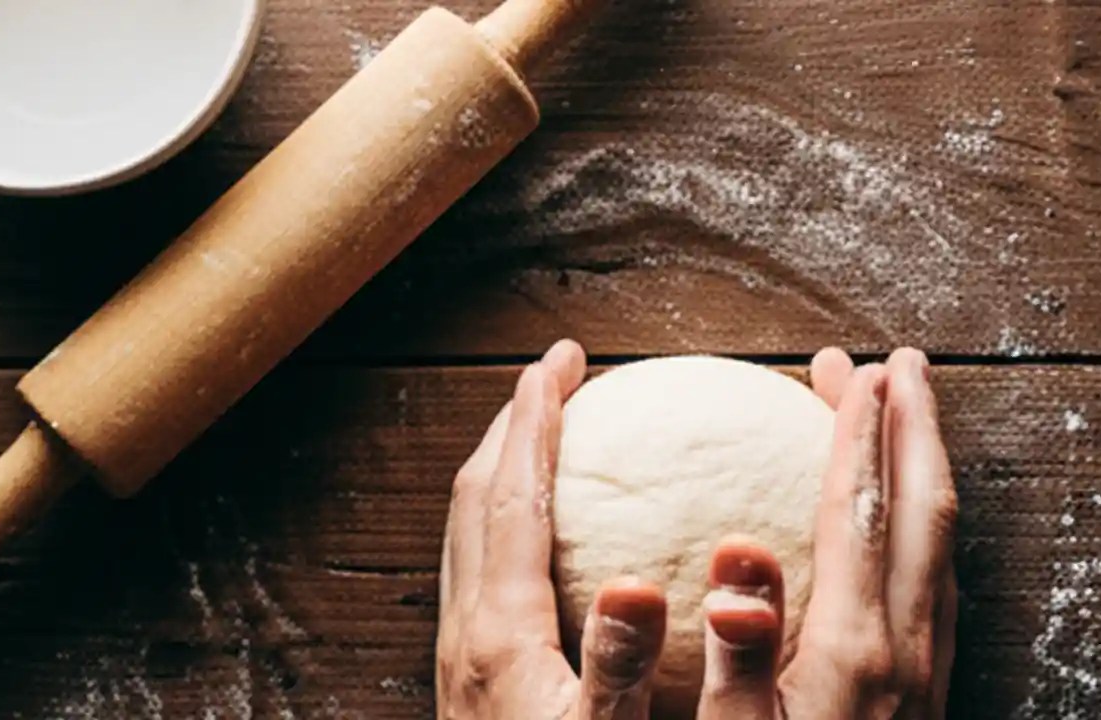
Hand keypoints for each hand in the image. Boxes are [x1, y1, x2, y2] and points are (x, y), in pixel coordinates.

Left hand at [436, 340, 669, 718]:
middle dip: (515, 422)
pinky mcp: (470, 675)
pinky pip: (481, 564)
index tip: (562, 361)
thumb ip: (619, 669)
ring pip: (471, 527)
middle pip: (479, 495)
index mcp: (497, 633)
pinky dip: (510, 518)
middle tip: (559, 375)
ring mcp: (462, 651)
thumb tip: (638, 584)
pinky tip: (553, 538)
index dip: (536, 418)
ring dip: (507, 467)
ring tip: (552, 435)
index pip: (513, 494)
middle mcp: (468, 629)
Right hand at [696, 348, 957, 718]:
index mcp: (855, 650)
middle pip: (926, 512)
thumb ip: (737, 653)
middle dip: (915, 426)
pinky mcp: (926, 689)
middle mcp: (906, 649)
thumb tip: (738, 551)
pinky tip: (903, 517)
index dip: (861, 437)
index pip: (862, 516)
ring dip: (925, 466)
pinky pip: (938, 576)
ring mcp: (926, 670)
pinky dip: (925, 519)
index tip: (860, 374)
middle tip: (902, 363)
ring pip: (941, 541)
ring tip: (902, 416)